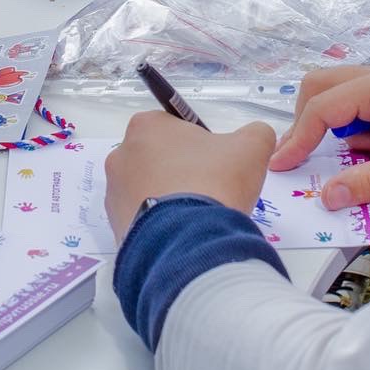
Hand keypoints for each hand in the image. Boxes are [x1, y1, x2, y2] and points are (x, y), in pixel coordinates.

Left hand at [105, 114, 275, 236]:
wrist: (189, 243)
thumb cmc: (214, 183)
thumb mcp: (251, 147)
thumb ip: (255, 133)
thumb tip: (256, 136)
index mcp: (146, 126)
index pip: (174, 128)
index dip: (199, 145)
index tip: (215, 164)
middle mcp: (121, 156)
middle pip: (159, 159)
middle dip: (182, 172)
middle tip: (209, 190)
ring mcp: (113, 194)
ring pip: (149, 190)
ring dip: (169, 199)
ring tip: (197, 217)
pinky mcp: (115, 226)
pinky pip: (142, 221)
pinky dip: (160, 226)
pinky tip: (183, 234)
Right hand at [269, 63, 369, 209]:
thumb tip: (327, 196)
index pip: (324, 106)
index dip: (297, 136)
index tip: (280, 166)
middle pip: (320, 86)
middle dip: (305, 123)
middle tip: (301, 161)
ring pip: (334, 93)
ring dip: (326, 126)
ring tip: (328, 163)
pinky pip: (355, 106)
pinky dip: (347, 130)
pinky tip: (361, 157)